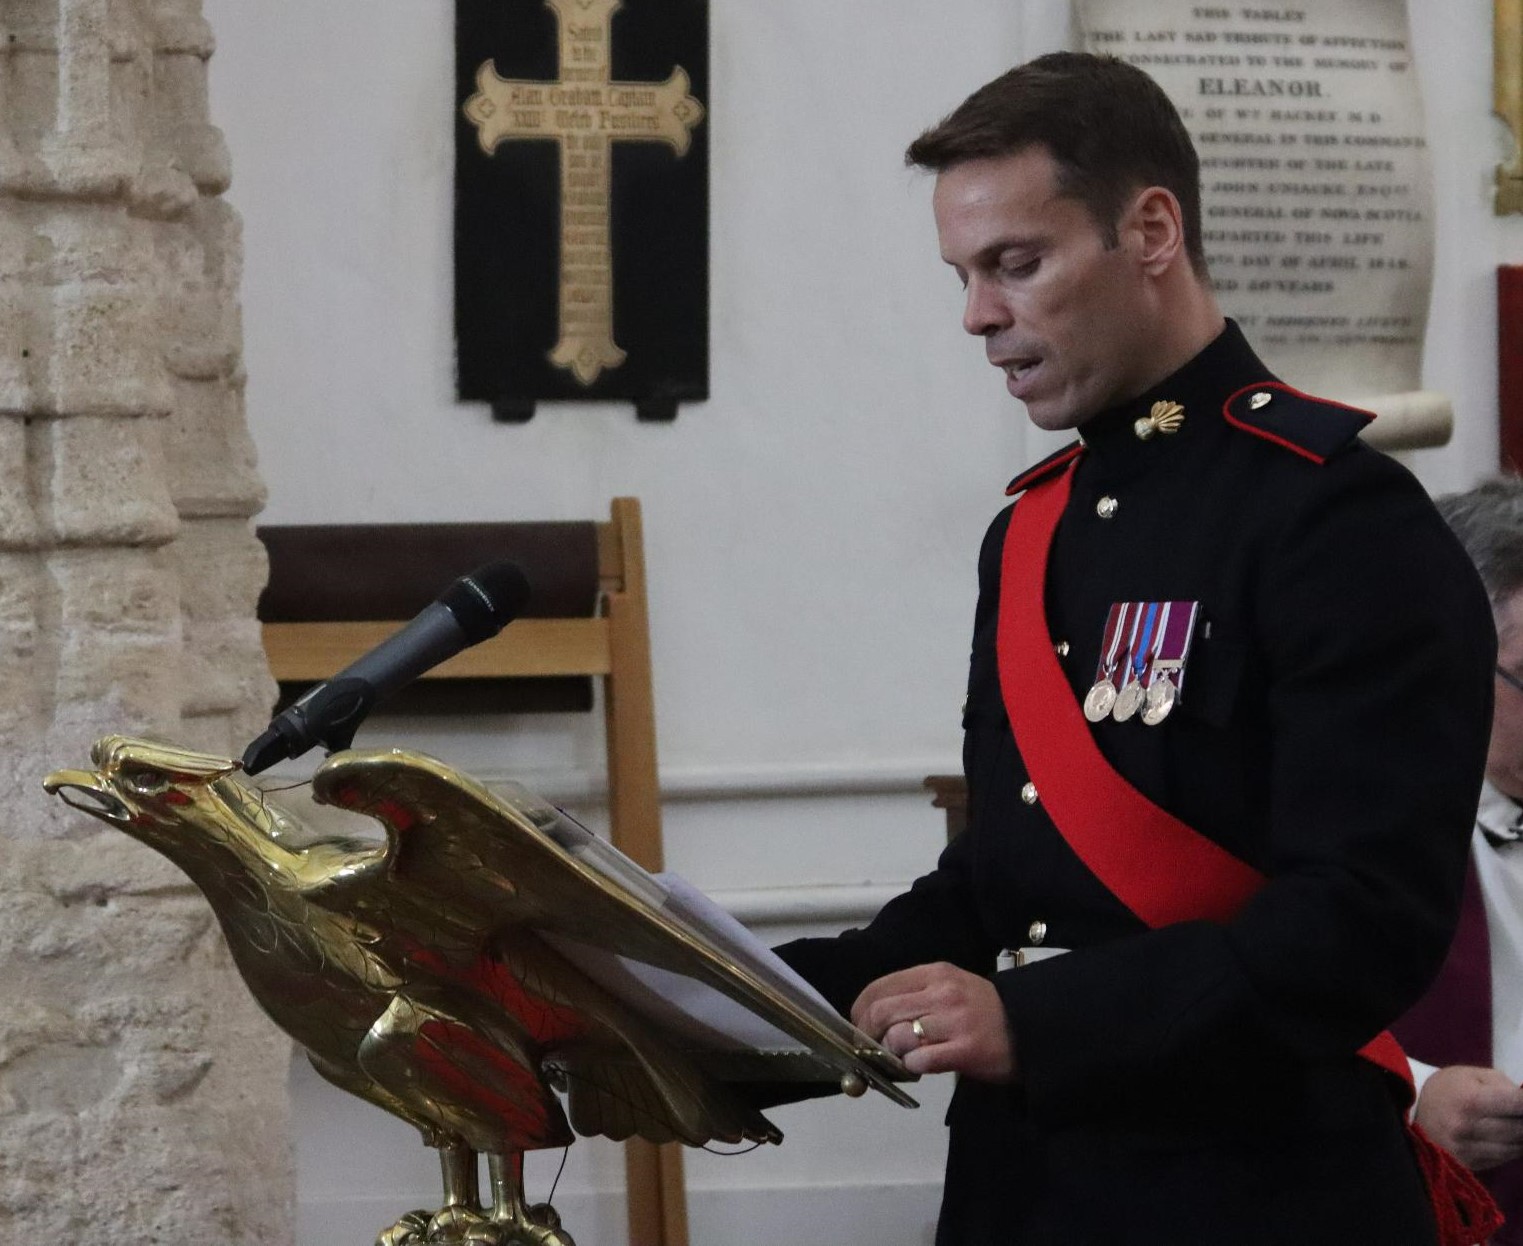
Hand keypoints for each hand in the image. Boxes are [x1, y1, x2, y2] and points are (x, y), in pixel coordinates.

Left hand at [850, 962, 1014, 1082]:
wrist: (1030, 1028)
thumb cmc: (985, 1010)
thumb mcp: (950, 986)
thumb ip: (915, 994)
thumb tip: (874, 1014)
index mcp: (935, 973)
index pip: (880, 987)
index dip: (860, 1010)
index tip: (858, 1026)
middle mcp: (941, 993)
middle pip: (882, 1011)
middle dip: (866, 1034)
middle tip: (868, 1049)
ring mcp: (953, 1021)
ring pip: (897, 1037)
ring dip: (890, 1054)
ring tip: (900, 1058)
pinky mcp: (964, 1050)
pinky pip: (920, 1060)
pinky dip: (910, 1067)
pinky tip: (917, 1067)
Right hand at [1414, 1065, 1522, 1170]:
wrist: (1414, 1110)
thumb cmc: (1449, 1088)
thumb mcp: (1473, 1075)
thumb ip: (1505, 1086)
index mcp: (1470, 1101)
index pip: (1517, 1104)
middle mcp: (1469, 1128)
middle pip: (1520, 1130)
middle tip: (1520, 1115)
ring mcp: (1468, 1149)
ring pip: (1515, 1148)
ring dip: (1521, 1138)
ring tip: (1516, 1126)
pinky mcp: (1468, 1164)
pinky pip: (1503, 1159)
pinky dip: (1511, 1149)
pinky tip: (1507, 1138)